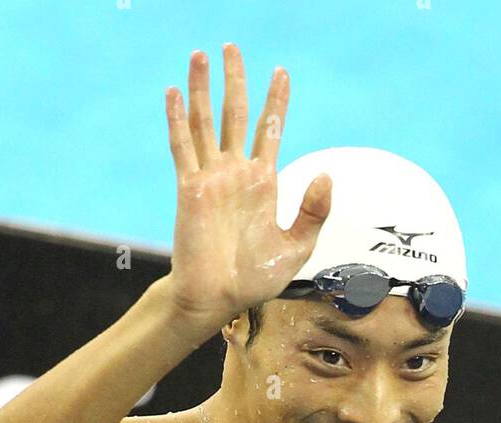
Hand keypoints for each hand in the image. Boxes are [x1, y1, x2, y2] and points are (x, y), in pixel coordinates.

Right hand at [163, 44, 331, 333]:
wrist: (219, 298)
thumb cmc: (254, 279)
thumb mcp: (297, 248)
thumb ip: (313, 213)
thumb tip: (326, 174)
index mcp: (262, 183)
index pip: (270, 130)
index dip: (275, 101)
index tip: (281, 73)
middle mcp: (235, 173)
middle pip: (235, 114)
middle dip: (235, 80)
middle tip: (231, 47)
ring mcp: (211, 178)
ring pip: (205, 122)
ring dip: (202, 88)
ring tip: (201, 54)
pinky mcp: (189, 189)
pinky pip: (183, 147)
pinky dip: (177, 119)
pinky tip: (173, 92)